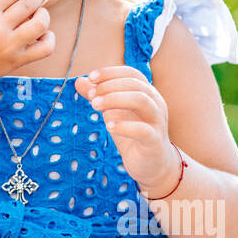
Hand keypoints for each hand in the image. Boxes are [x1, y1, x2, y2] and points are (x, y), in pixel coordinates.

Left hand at [73, 66, 179, 195]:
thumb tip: (79, 81)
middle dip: (109, 86)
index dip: (111, 72)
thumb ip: (98, 97)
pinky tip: (108, 126)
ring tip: (95, 106)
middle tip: (91, 97)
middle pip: (135, 84)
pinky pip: (143, 129)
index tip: (91, 77)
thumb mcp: (112, 113)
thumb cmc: (132, 135)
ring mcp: (158, 121)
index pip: (132, 73)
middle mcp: (156, 103)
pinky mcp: (155, 141)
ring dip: (115, 99)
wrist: (152, 165)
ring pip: (141, 100)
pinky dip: (124, 125)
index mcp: (147, 93)